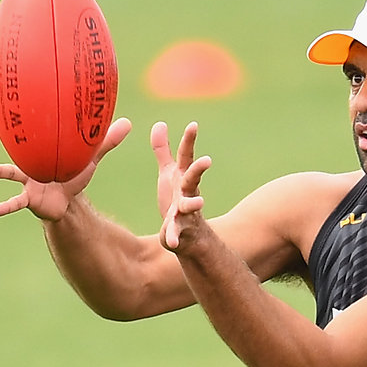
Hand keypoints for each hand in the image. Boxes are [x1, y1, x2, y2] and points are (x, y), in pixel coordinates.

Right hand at [0, 117, 131, 220]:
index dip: (36, 119)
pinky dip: (5, 206)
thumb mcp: (90, 157)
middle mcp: (32, 163)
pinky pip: (15, 202)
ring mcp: (28, 182)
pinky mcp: (30, 200)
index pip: (40, 134)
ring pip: (11, 174)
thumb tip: (128, 122)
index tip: (23, 100)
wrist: (65, 200)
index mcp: (44, 151)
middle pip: (21, 151)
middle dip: (15, 133)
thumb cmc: (72, 174)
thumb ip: (106, 141)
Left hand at [150, 121, 211, 249]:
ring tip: (199, 201)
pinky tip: (171, 243)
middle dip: (199, 169)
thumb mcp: (169, 173)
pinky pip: (176, 233)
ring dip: (193, 203)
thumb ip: (163, 151)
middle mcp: (187, 192)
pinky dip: (173, 237)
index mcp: (182, 177)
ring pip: (190, 205)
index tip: (193, 125)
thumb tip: (160, 123)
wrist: (188, 235)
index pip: (186, 156)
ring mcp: (184, 212)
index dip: (189, 140)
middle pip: (192, 178)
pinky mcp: (177, 229)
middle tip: (207, 160)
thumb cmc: (176, 199)